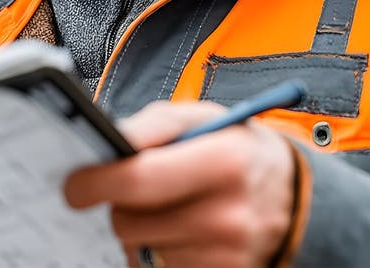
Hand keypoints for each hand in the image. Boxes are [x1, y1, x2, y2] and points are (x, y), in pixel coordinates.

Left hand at [64, 100, 295, 267]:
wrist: (293, 198)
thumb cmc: (239, 150)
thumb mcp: (206, 117)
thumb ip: (156, 124)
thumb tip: (109, 140)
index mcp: (223, 161)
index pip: (139, 180)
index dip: (97, 182)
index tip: (75, 183)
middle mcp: (226, 216)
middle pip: (130, 222)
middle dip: (119, 203)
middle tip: (131, 187)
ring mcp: (224, 257)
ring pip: (141, 248)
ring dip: (142, 227)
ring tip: (171, 205)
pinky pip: (159, 267)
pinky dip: (160, 249)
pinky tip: (181, 229)